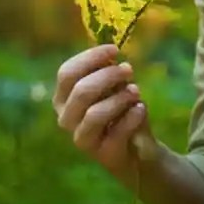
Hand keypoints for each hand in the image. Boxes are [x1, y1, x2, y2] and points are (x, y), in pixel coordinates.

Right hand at [52, 43, 156, 177]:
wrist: (136, 149)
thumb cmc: (119, 111)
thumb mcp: (113, 87)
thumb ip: (108, 72)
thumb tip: (111, 54)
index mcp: (63, 98)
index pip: (66, 73)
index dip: (90, 58)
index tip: (114, 49)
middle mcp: (66, 118)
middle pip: (81, 91)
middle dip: (108, 76)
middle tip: (128, 69)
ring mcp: (82, 139)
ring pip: (95, 113)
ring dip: (119, 98)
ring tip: (136, 91)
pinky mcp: (103, 154)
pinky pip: (117, 132)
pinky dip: (131, 117)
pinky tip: (140, 108)